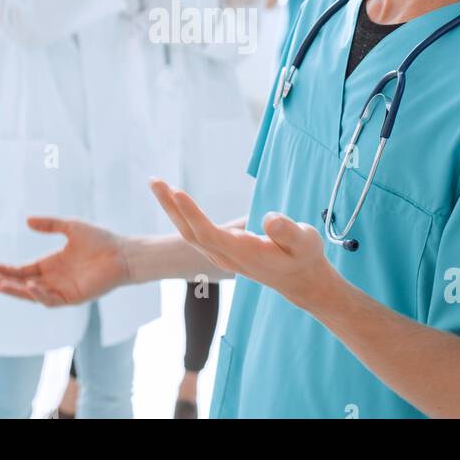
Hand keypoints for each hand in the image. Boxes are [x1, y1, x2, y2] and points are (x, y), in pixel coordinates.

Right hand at [0, 217, 129, 306]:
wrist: (121, 252)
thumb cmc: (100, 240)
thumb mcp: (70, 227)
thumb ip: (50, 224)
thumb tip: (27, 221)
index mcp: (52, 264)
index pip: (24, 269)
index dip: (9, 269)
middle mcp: (54, 279)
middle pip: (24, 284)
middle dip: (7, 283)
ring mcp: (63, 289)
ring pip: (34, 295)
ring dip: (17, 291)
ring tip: (1, 284)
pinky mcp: (73, 297)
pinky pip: (52, 299)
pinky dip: (39, 294)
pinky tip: (29, 285)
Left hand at [149, 179, 334, 311]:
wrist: (300, 280)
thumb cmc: (304, 256)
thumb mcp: (306, 242)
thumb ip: (288, 232)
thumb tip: (269, 218)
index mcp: (243, 253)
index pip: (208, 233)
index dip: (191, 213)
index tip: (176, 191)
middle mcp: (226, 257)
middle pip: (190, 232)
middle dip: (170, 206)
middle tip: (154, 180)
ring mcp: (221, 256)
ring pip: (189, 233)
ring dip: (171, 209)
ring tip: (158, 184)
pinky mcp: (221, 251)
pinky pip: (194, 233)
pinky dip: (181, 215)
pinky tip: (174, 200)